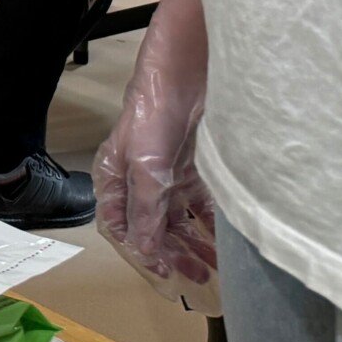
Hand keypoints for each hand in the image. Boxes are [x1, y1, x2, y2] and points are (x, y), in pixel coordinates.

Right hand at [95, 0, 214, 295]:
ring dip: (193, 242)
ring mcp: (169, 170)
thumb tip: (145, 248)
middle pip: (152, 225)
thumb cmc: (154, 106)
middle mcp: (141, 177)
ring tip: (214, 266)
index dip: (141, 250)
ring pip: (178, 217)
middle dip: (172, 252)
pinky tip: (224, 238)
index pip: (121, 225)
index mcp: (117, 176)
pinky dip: (210, 222)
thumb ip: (146, 206)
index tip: (165, 273)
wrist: (187, 66)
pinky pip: (202, 202)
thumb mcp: (146, 162)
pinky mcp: (195, 163)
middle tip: (197, 275)